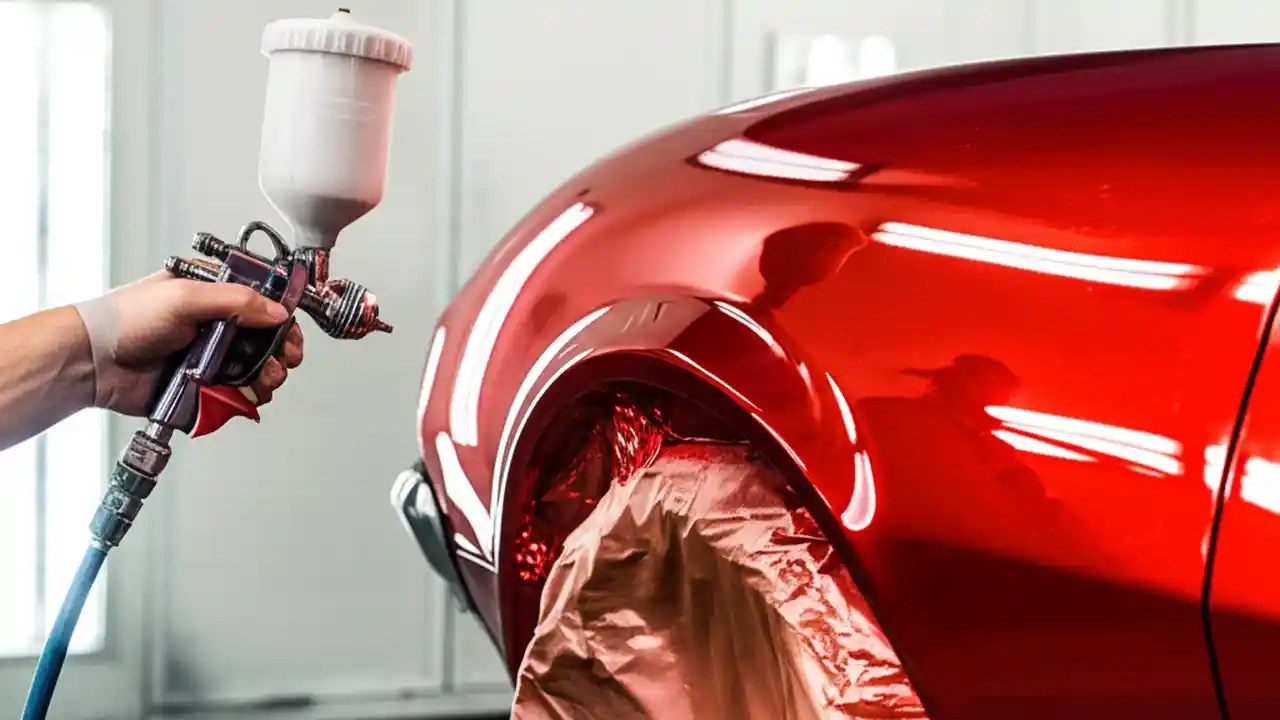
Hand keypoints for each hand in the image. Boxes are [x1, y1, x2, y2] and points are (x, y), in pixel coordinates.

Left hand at [82, 270, 304, 415]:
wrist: (94, 363)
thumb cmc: (126, 320)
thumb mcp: (185, 297)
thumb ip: (237, 301)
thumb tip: (278, 311)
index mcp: (212, 293)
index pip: (262, 299)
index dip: (282, 315)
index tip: (291, 331)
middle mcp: (215, 323)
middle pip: (266, 338)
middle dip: (282, 351)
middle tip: (284, 360)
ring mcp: (211, 355)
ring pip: (256, 368)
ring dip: (268, 376)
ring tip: (265, 381)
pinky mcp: (203, 384)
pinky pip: (237, 393)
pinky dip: (248, 397)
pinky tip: (248, 396)